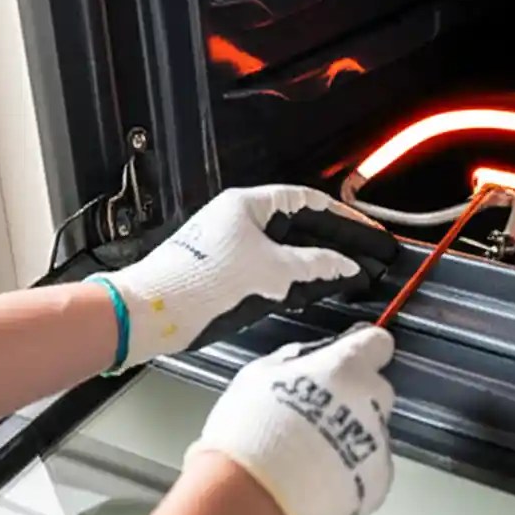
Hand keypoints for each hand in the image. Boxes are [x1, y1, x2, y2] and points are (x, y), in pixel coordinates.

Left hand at [91, 185, 396, 369]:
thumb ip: (316, 266)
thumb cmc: (196, 285)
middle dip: (333, 241)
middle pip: (298, 224)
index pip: (307, 200)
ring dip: (315, 261)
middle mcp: (236, 219)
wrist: (147, 315)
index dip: (343, 216)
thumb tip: (346, 265)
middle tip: (364, 256)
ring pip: (284, 248)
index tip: (366, 232)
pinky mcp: (222, 272)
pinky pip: (269, 267)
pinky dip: (293, 277)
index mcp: (246, 205)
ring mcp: (228, 245)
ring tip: (346, 275)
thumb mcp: (272, 273)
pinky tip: (310, 290)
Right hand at [186, 326, 395, 514]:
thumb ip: (294, 361)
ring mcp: (379, 444)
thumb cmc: (248, 436)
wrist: (251, 501)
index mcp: (346, 366)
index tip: (349, 360)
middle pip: (374, 392)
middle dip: (352, 401)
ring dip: (348, 440)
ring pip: (372, 433)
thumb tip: (307, 359)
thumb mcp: (257, 376)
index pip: (377, 342)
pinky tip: (317, 482)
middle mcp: (372, 401)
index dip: (362, 351)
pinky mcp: (379, 483)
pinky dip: (350, 476)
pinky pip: (370, 471)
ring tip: (308, 459)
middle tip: (313, 419)